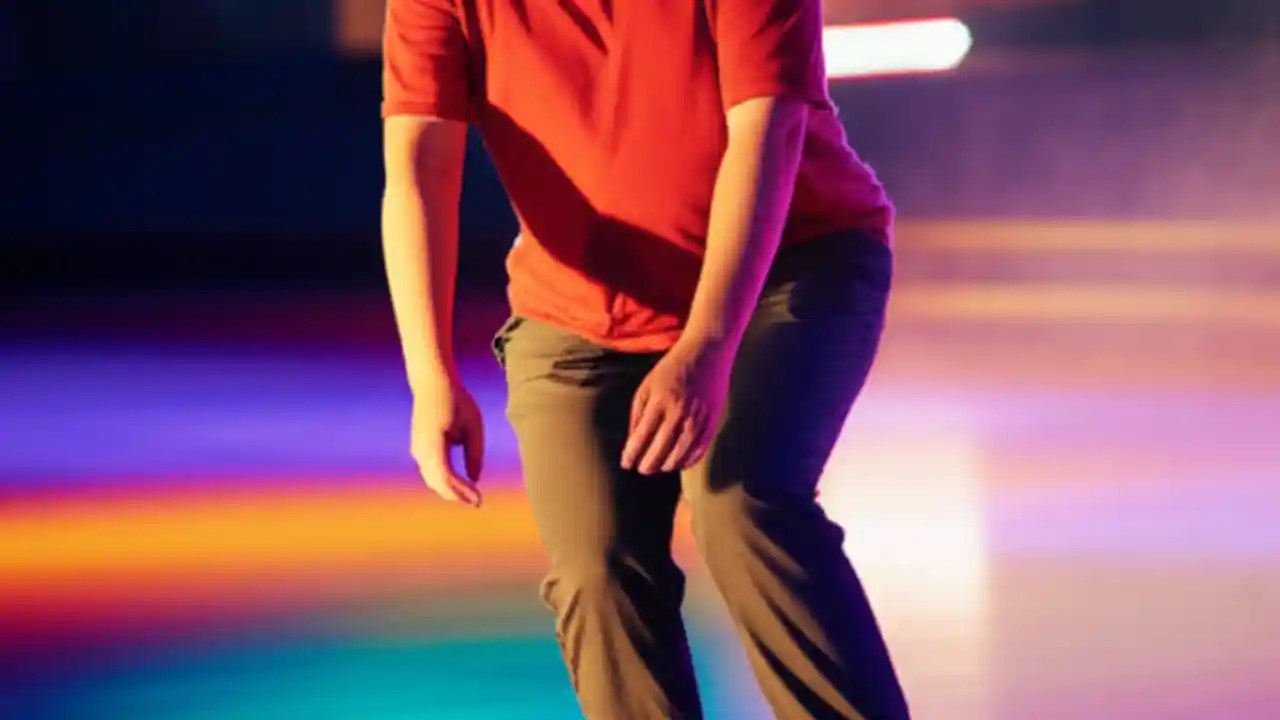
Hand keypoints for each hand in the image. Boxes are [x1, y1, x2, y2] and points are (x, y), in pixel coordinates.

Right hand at [411, 379, 484, 507]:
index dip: (462, 492)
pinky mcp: (419, 448)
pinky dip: (445, 481)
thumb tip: (475, 479)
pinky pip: (431, 472)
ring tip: (471, 496)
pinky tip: (460, 483)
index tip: (479, 499)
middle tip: (477, 502)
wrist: (433, 383)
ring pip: (433, 480)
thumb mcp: (473, 425)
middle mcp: (421, 450)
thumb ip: (475, 453)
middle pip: (438, 484)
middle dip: (457, 495)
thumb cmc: (456, 401)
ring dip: (451, 490)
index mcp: (433, 443)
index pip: (446, 477)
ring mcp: (417, 450)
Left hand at [621, 340, 732, 474]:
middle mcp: (679, 412)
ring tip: (659, 467)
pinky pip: (699, 450)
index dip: (631, 455)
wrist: (706, 354)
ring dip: (667, 466)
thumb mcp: (647, 386)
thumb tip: (632, 442)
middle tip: (642, 469)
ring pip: (680, 455)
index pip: (641, 437)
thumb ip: (637, 414)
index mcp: (659, 402)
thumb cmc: (671, 370)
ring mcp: (698, 419)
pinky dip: (688, 461)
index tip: (625, 464)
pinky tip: (678, 462)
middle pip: (660, 450)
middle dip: (648, 465)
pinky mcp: (712, 422)